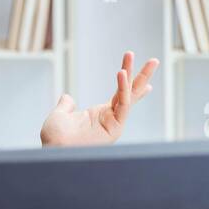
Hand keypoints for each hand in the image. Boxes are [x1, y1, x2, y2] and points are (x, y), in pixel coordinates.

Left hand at [40, 51, 158, 146]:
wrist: (54, 149)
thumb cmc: (55, 138)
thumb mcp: (60, 115)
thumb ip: (66, 106)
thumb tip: (67, 97)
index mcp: (99, 116)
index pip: (120, 97)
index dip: (130, 85)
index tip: (147, 81)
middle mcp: (109, 119)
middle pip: (130, 94)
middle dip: (142, 77)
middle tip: (154, 60)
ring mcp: (114, 123)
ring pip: (130, 96)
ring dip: (137, 76)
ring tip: (146, 59)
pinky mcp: (115, 128)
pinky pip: (122, 104)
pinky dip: (122, 88)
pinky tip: (122, 72)